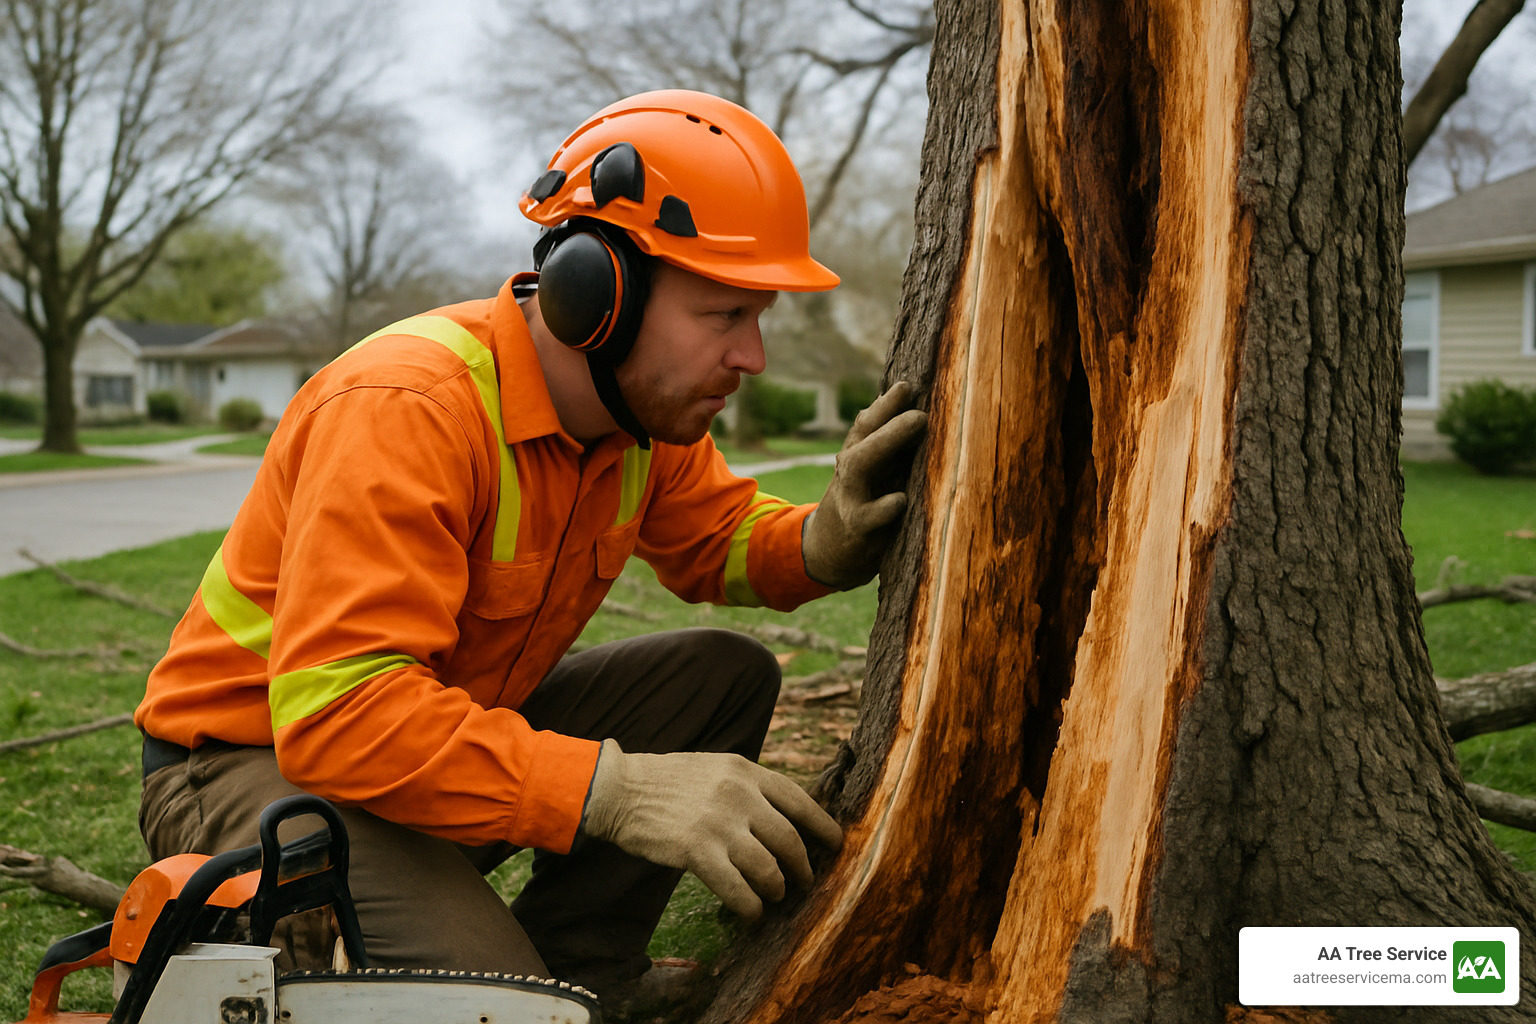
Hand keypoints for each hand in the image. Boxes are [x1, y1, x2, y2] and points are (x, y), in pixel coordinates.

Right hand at [579, 740, 842, 918]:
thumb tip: (782, 819)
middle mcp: (738, 794)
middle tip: (804, 880)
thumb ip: (747, 787)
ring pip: (769, 868)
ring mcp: (719, 823)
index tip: (836, 843)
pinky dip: (751, 906)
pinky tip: (751, 912)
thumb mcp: (714, 769)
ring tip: (775, 896)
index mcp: (745, 770)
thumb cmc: (666, 782)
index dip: (823, 825)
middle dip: (802, 866)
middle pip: (790, 838)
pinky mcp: (698, 851)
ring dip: (777, 888)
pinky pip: (738, 889)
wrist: (618, 789)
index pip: (799, 799)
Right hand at [802, 381, 927, 588]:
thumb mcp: (873, 472)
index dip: (886, 404)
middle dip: (889, 417)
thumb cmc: (863, 501)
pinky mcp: (858, 529)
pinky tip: (900, 500)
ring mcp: (851, 497)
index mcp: (857, 454)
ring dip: (887, 441)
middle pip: (863, 437)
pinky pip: (870, 516)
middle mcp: (850, 471)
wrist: (829, 548)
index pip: (867, 423)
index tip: (908, 385)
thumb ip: (890, 444)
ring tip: (917, 424)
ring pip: (860, 465)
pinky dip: (885, 507)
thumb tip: (916, 407)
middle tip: (920, 409)